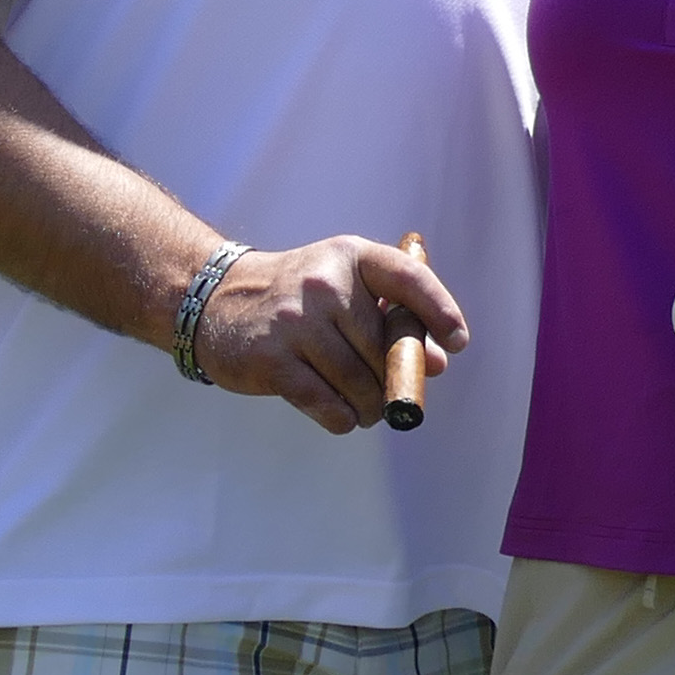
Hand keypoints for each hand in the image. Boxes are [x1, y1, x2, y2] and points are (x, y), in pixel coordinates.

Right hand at [192, 235, 468, 435]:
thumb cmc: (300, 299)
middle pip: (385, 347)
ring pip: (358, 382)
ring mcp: (295, 321)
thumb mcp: (347, 290)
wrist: (217, 300)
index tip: (458, 341)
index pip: (409, 280)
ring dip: (372, 406)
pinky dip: (342, 418)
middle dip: (395, 379)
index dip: (440, 311)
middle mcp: (324, 284)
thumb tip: (437, 363)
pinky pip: (326, 403)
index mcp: (352, 257)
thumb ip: (394, 320)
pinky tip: (343, 415)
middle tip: (393, 395)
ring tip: (368, 409)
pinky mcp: (271, 360)